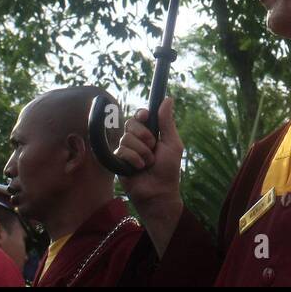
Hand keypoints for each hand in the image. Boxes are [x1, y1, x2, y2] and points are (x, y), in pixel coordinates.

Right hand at [115, 98, 182, 213]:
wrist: (159, 192)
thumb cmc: (168, 169)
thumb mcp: (172, 143)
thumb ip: (167, 122)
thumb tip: (168, 98)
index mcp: (150, 133)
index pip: (140, 116)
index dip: (141, 114)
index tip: (146, 117)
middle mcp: (136, 140)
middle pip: (131, 123)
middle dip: (144, 135)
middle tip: (153, 146)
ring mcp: (126, 150)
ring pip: (126, 138)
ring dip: (142, 151)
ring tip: (148, 163)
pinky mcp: (118, 161)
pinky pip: (122, 151)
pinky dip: (134, 159)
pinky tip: (139, 168)